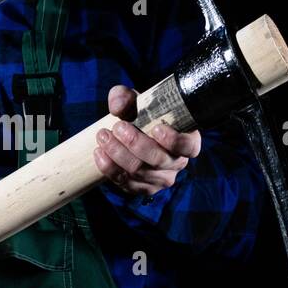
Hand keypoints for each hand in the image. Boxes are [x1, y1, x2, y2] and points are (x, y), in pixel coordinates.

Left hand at [94, 84, 201, 198]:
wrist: (131, 132)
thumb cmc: (142, 115)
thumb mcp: (137, 102)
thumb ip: (127, 98)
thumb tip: (117, 106)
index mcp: (186, 141)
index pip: (188, 146)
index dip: (174, 140)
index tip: (155, 128)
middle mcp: (177, 163)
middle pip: (158, 160)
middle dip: (135, 143)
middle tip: (117, 127)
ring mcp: (161, 179)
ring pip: (139, 172)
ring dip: (118, 154)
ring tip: (103, 136)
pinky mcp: (143, 188)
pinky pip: (126, 183)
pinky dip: (110, 169)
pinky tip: (99, 154)